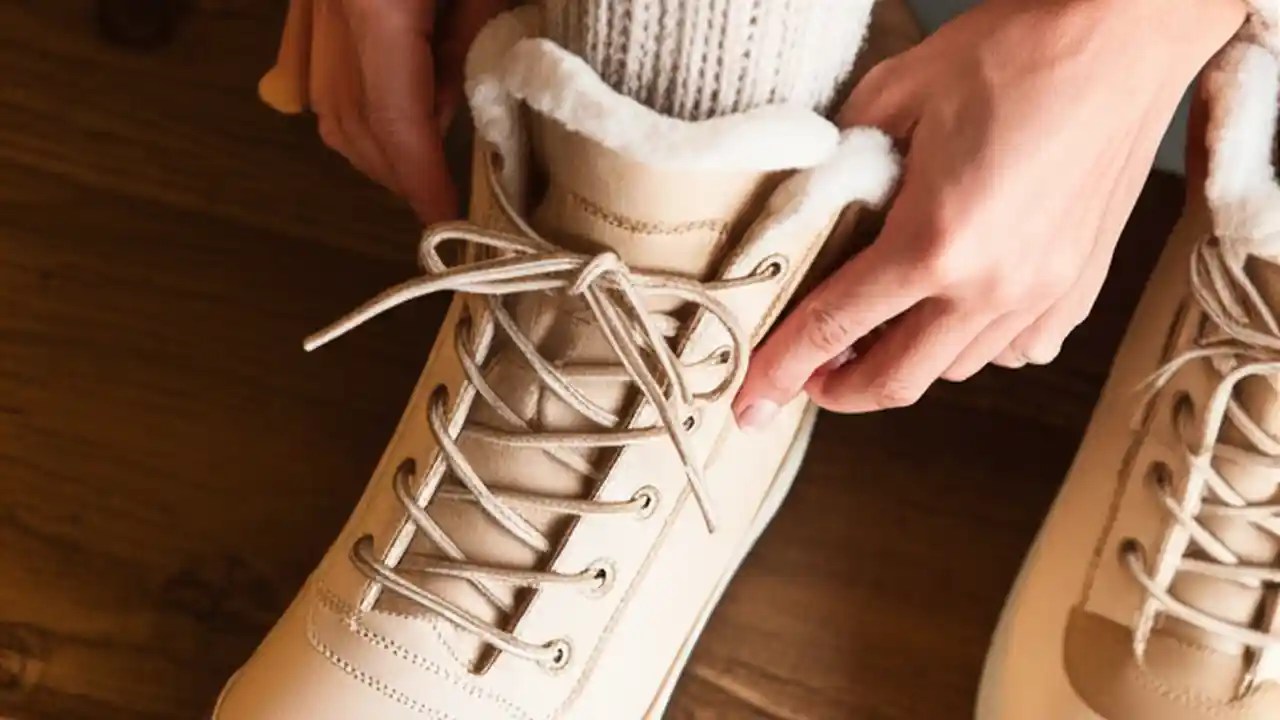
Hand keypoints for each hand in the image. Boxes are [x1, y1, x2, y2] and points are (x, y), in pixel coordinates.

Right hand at [261, 0, 507, 223]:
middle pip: (352, 118)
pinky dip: (356, 105)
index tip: (445, 220)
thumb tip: (452, 105)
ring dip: (374, 145)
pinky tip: (397, 112)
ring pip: (327, 98)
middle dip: (397, 171)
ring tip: (423, 163)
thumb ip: (475, 38)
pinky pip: (320, 66)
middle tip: (439, 200)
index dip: (420, 177)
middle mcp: (329, 7)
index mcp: (373, 2)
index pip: (394, 117)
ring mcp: (313, 1)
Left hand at [734, 0, 1243, 424]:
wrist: (1122, 37)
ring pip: (956, 369)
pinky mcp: (1080, 285)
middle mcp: (992, 286)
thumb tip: (814, 205)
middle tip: (811, 376)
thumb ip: (841, 164)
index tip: (754, 402)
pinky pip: (1015, 350)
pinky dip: (974, 346)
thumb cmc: (1017, 53)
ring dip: (906, 362)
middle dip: (840, 390)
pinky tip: (957, 312)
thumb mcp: (895, 95)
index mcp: (934, 242)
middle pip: (897, 379)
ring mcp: (1043, 293)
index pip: (834, 327)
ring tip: (879, 332)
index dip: (783, 370)